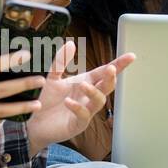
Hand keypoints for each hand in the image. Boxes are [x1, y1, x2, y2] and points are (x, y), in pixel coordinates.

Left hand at [25, 39, 135, 155]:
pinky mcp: (77, 124)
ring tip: (82, 85)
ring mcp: (86, 111)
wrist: (36, 123)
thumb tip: (71, 43)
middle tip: (111, 69)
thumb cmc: (48, 101)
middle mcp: (88, 97)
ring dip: (94, 92)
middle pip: (106, 86)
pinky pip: (83, 116)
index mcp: (86, 83)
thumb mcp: (53, 77)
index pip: (104, 72)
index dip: (119, 64)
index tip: (131, 56)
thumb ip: (61, 61)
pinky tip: (68, 102)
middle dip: (110, 78)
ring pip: (98, 101)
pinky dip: (77, 108)